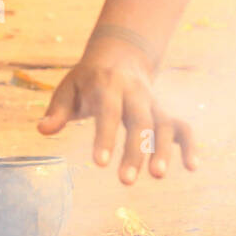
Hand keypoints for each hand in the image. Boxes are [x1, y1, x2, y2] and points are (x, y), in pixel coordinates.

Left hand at [37, 37, 196, 183]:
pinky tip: (192, 167)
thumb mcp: (69, 88)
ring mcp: (154, 103)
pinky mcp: (166, 113)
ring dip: (163, 151)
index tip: (99, 164)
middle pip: (140, 122)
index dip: (105, 138)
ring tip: (157, 176)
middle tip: (126, 181)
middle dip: (135, 152)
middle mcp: (135, 93)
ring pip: (164, 125)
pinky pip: (183, 127)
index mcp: (108, 85)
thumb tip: (43, 130)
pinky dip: (190, 145)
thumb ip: (57, 109)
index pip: (108, 112)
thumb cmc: (88, 80)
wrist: (120, 54)